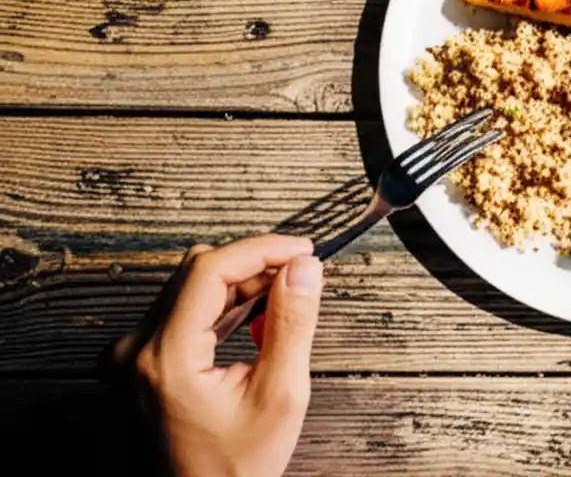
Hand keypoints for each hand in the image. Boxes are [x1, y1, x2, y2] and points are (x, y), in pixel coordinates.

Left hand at [107, 235, 322, 476]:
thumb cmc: (231, 471)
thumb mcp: (279, 397)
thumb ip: (292, 326)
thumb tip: (304, 271)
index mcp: (165, 357)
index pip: (211, 269)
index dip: (263, 250)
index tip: (302, 250)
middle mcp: (135, 351)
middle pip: (199, 274)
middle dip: (256, 266)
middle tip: (301, 274)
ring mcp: (132, 358)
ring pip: (191, 289)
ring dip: (242, 286)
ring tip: (286, 300)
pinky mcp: (139, 363)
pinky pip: (183, 313)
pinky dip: (224, 308)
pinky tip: (258, 318)